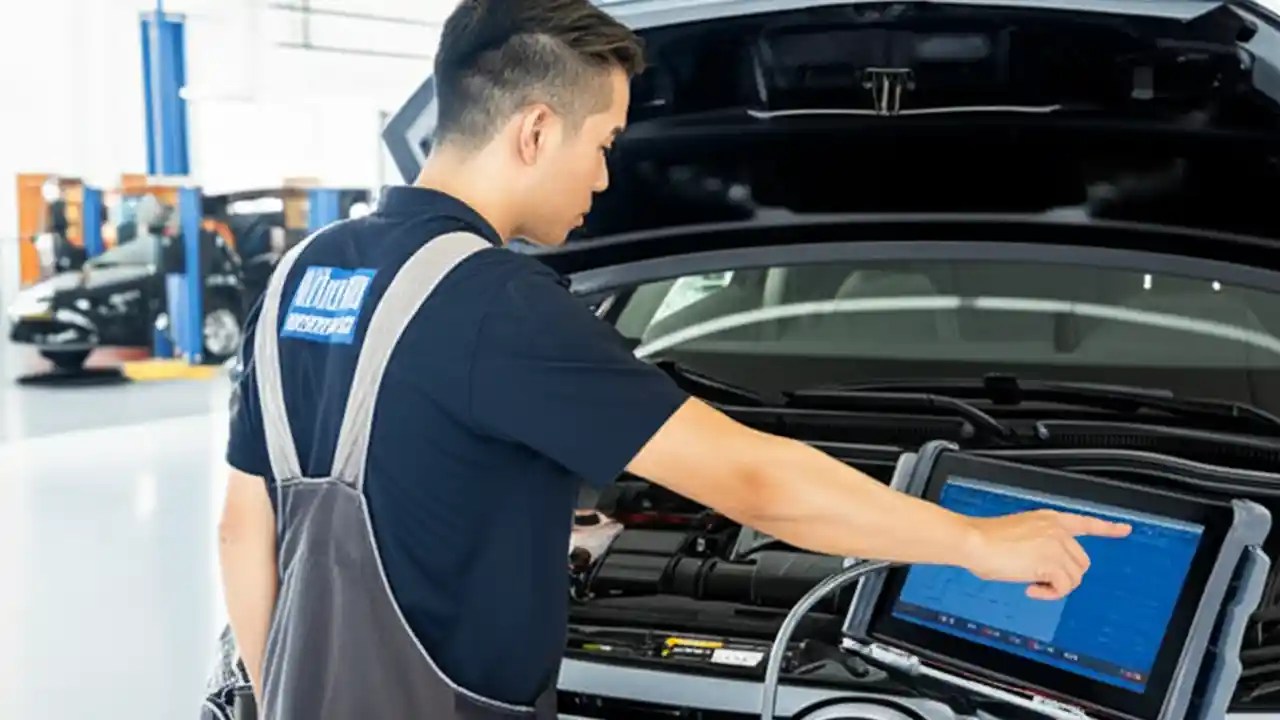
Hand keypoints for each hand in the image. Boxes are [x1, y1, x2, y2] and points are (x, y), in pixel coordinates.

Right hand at [960, 509, 1131, 599]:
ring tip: (1032, 584)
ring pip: (1074, 577)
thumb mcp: (1018, 535)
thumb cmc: (985, 541)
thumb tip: (1042, 569)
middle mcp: (1057, 529)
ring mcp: (1056, 545)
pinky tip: (1031, 589)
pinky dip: (1049, 594)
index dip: (1108, 527)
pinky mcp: (1051, 562)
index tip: (1125, 529)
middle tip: (1039, 580)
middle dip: (1064, 576)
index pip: (1086, 522)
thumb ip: (1038, 545)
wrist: (974, 541)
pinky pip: (1063, 587)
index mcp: (1049, 519)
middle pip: (1081, 562)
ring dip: (1055, 587)